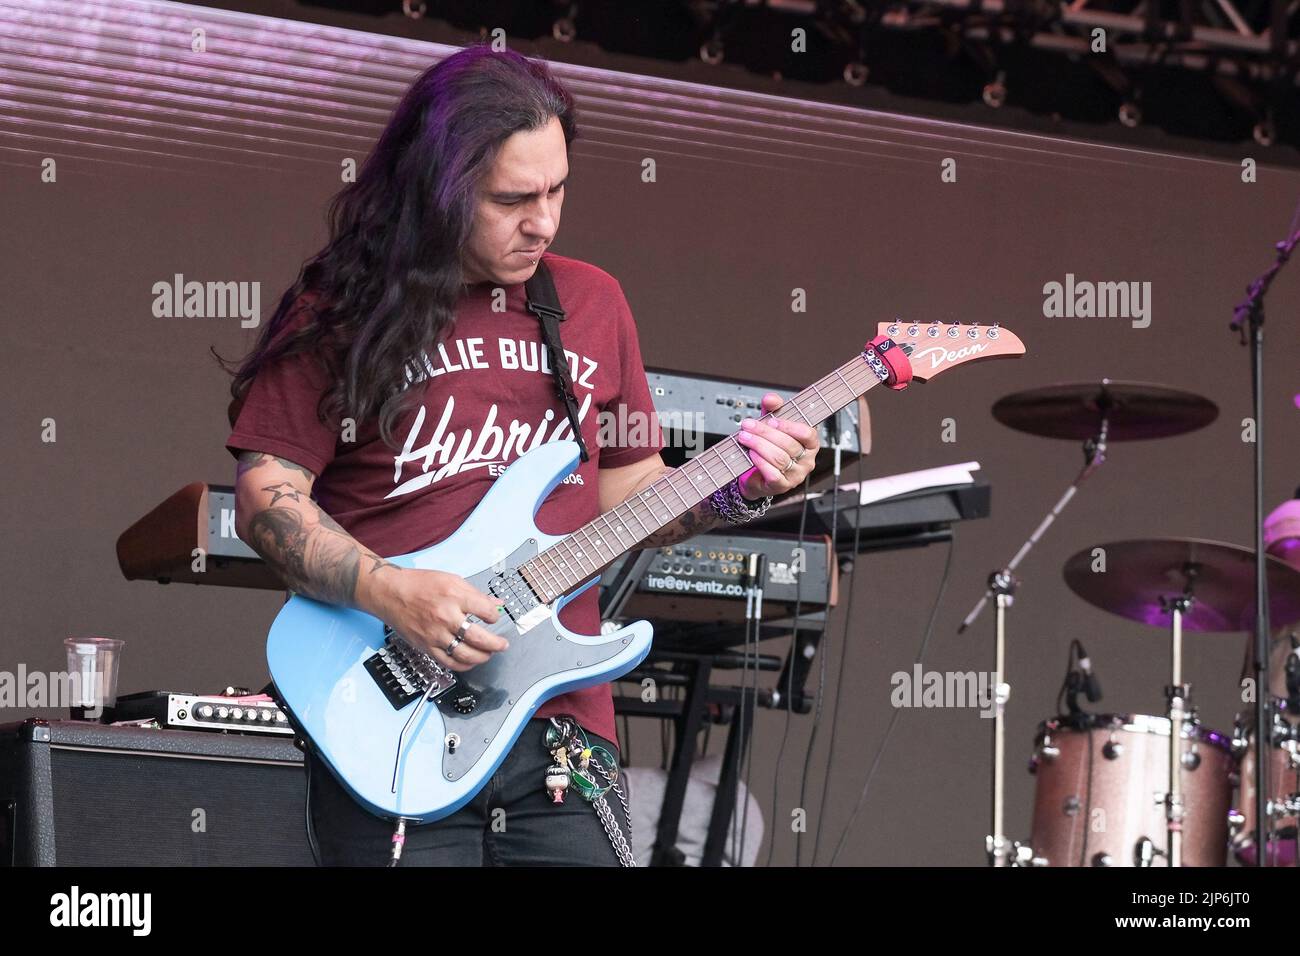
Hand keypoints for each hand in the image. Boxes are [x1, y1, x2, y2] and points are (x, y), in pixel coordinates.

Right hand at [377, 569, 507, 672]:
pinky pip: (449, 662)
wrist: (390, 593)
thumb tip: (496, 604)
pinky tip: (470, 661)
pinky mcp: (426, 646)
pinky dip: (463, 665)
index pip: (486, 611)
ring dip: (483, 657)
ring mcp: (435, 634)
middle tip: (502, 644)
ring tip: (489, 654)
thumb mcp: (451, 580)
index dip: (495, 616)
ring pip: (466, 654)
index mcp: (454, 596)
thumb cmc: (418, 584)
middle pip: (479, 637)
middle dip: (496, 644)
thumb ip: (475, 594)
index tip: (494, 617)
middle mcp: (446, 616)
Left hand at [734, 392, 820, 499]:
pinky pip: (773, 474)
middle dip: (765, 432)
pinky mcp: (782, 486)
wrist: (755, 474)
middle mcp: (806, 460)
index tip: (772, 420)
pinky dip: (760, 462)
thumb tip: (771, 398)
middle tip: (748, 425)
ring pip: (780, 458)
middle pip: (789, 445)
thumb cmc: (768, 447)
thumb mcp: (771, 424)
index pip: (808, 434)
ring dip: (759, 445)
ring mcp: (796, 475)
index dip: (790, 426)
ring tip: (745, 438)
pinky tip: (751, 454)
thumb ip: (773, 409)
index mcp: (810, 444)